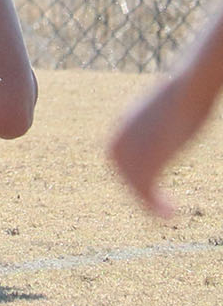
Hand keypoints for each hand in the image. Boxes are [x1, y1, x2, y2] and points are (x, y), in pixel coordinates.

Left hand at [107, 75, 206, 218]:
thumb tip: (170, 111)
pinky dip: (158, 208)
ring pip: (136, 189)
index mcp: (120, 130)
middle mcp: (118, 143)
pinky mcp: (145, 164)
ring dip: (151, 206)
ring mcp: (129, 155)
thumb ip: (158, 123)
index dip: (133, 179)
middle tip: (160, 207)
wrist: (187, 90)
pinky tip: (172, 214)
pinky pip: (147, 194)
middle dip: (141, 195)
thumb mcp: (164, 110)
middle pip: (125, 178)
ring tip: (169, 214)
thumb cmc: (184, 95)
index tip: (149, 191)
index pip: (120, 162)